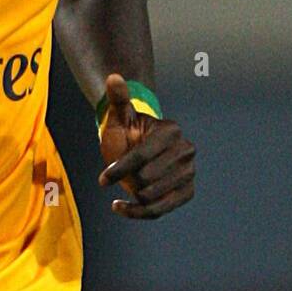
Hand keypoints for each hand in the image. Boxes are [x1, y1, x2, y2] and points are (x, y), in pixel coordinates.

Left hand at [97, 73, 194, 218]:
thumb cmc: (126, 133)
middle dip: (128, 180)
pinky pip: (161, 210)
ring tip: (125, 187)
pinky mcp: (187, 192)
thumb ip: (118, 99)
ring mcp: (189, 172)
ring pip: (153, 196)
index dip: (119, 170)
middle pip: (146, 179)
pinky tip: (121, 208)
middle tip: (121, 175)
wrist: (139, 152)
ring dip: (132, 196)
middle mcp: (186, 151)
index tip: (102, 180)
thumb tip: (113, 77)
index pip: (141, 157)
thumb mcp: (119, 117)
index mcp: (171, 131)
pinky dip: (138, 213)